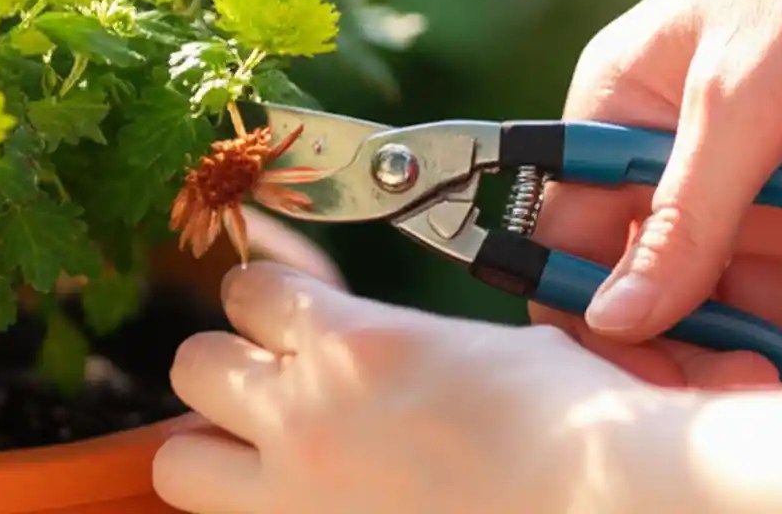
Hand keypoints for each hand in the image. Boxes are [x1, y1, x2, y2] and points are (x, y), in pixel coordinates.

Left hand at [152, 262, 687, 513]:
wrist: (603, 501)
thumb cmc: (571, 426)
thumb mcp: (494, 351)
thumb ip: (415, 346)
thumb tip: (408, 358)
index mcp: (351, 343)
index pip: (247, 290)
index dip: (265, 299)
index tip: (282, 313)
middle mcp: (305, 415)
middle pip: (192, 365)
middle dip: (224, 367)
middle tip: (266, 383)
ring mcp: (298, 496)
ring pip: (178, 461)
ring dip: (212, 449)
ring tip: (262, 454)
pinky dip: (264, 510)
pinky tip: (314, 502)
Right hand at [531, 0, 781, 385]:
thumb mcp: (743, 101)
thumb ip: (681, 216)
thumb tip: (612, 316)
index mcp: (619, 109)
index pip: (573, 229)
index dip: (589, 303)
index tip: (631, 367)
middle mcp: (672, 157)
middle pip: (647, 281)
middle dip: (679, 339)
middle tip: (727, 383)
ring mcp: (748, 190)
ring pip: (727, 301)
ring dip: (752, 352)